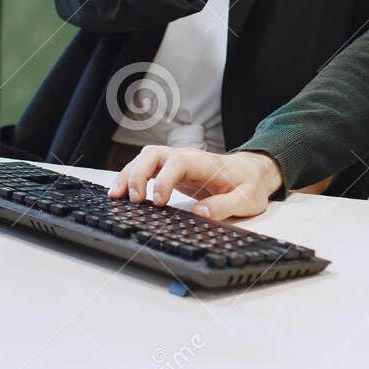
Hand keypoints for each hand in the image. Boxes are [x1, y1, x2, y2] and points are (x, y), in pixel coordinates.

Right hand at [108, 147, 282, 219]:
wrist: (252, 171)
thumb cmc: (249, 184)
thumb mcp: (247, 199)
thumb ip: (225, 206)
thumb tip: (201, 213)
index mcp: (204, 163)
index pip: (177, 163)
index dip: (163, 180)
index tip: (158, 202)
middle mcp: (185, 157)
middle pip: (153, 155)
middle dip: (138, 175)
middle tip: (133, 200)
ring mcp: (176, 162)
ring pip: (144, 159)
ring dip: (128, 176)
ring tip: (116, 198)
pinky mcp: (169, 170)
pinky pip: (145, 168)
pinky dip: (130, 178)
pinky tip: (121, 194)